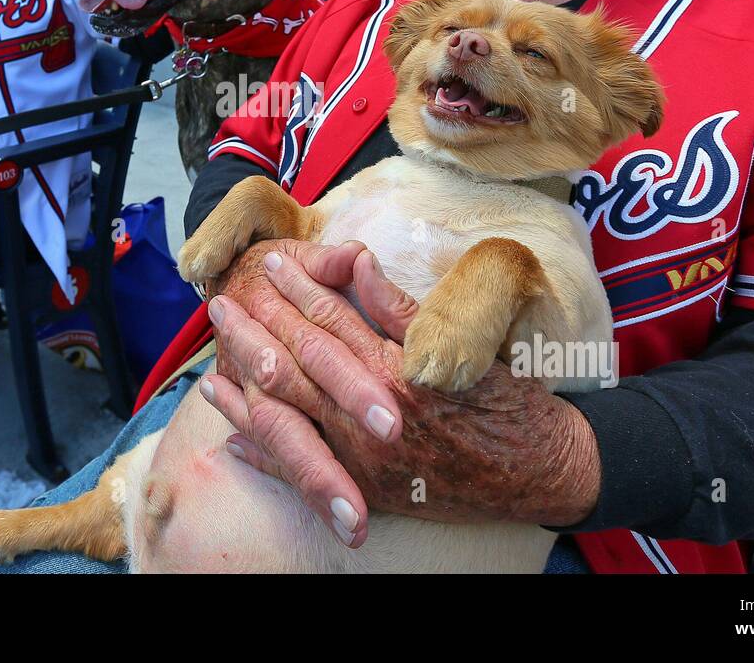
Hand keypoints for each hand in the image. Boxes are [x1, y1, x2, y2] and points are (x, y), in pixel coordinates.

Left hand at [201, 246, 601, 546]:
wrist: (543, 475)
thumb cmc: (510, 404)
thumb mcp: (459, 347)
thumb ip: (400, 308)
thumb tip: (356, 261)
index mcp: (394, 375)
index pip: (330, 322)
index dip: (296, 289)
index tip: (270, 264)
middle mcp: (370, 420)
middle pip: (296, 366)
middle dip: (255, 331)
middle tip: (222, 303)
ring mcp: (364, 461)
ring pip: (287, 419)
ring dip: (246, 391)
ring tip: (211, 368)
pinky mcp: (367, 492)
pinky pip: (303, 473)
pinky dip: (266, 454)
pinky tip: (235, 438)